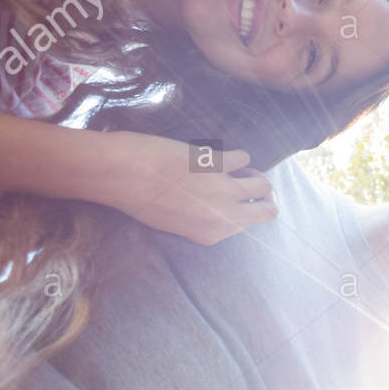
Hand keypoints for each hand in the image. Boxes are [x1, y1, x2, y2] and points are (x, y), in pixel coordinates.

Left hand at [101, 131, 277, 244]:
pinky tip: (218, 155)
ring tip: (236, 169)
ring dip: (253, 175)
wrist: (121, 172)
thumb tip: (221, 206)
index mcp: (211, 234)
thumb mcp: (173, 222)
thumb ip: (202, 220)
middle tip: (248, 185)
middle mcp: (223, 216)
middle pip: (267, 210)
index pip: (248, 226)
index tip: (240, 201)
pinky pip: (244, 158)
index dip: (246, 210)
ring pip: (263, 184)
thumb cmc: (138, 199)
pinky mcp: (219, 164)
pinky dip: (236, 155)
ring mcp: (224, 189)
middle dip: (262, 197)